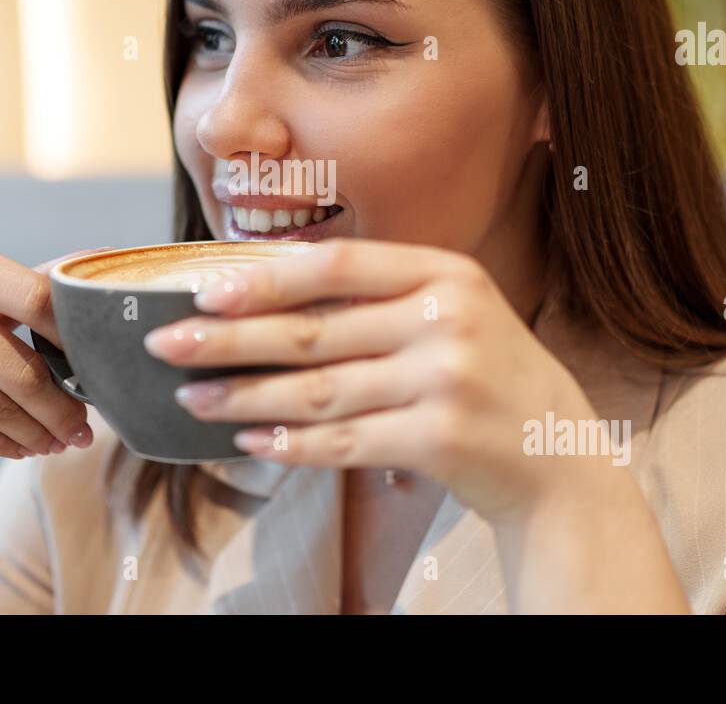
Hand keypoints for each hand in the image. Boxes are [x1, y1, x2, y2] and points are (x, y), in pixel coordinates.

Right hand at [0, 239, 99, 459]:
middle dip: (61, 407)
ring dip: (37, 432)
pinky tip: (22, 448)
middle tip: (86, 429)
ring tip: (61, 443)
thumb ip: (29, 283)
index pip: (37, 298)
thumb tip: (103, 258)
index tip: (105, 366)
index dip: (78, 338)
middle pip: (20, 366)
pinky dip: (3, 444)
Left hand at [142, 237, 603, 521]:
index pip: (337, 266)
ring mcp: (445, 381)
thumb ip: (380, 297)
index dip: (264, 279)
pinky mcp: (439, 439)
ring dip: (244, 398)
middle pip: (314, 332)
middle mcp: (447, 320)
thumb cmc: (488, 377)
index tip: (204, 291)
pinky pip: (343, 441)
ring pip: (318, 391)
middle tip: (168, 346)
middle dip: (229, 340)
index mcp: (446, 274)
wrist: (558, 458)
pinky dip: (291, 444)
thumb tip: (266, 292)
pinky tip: (250, 441)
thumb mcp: (453, 313)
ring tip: (192, 400)